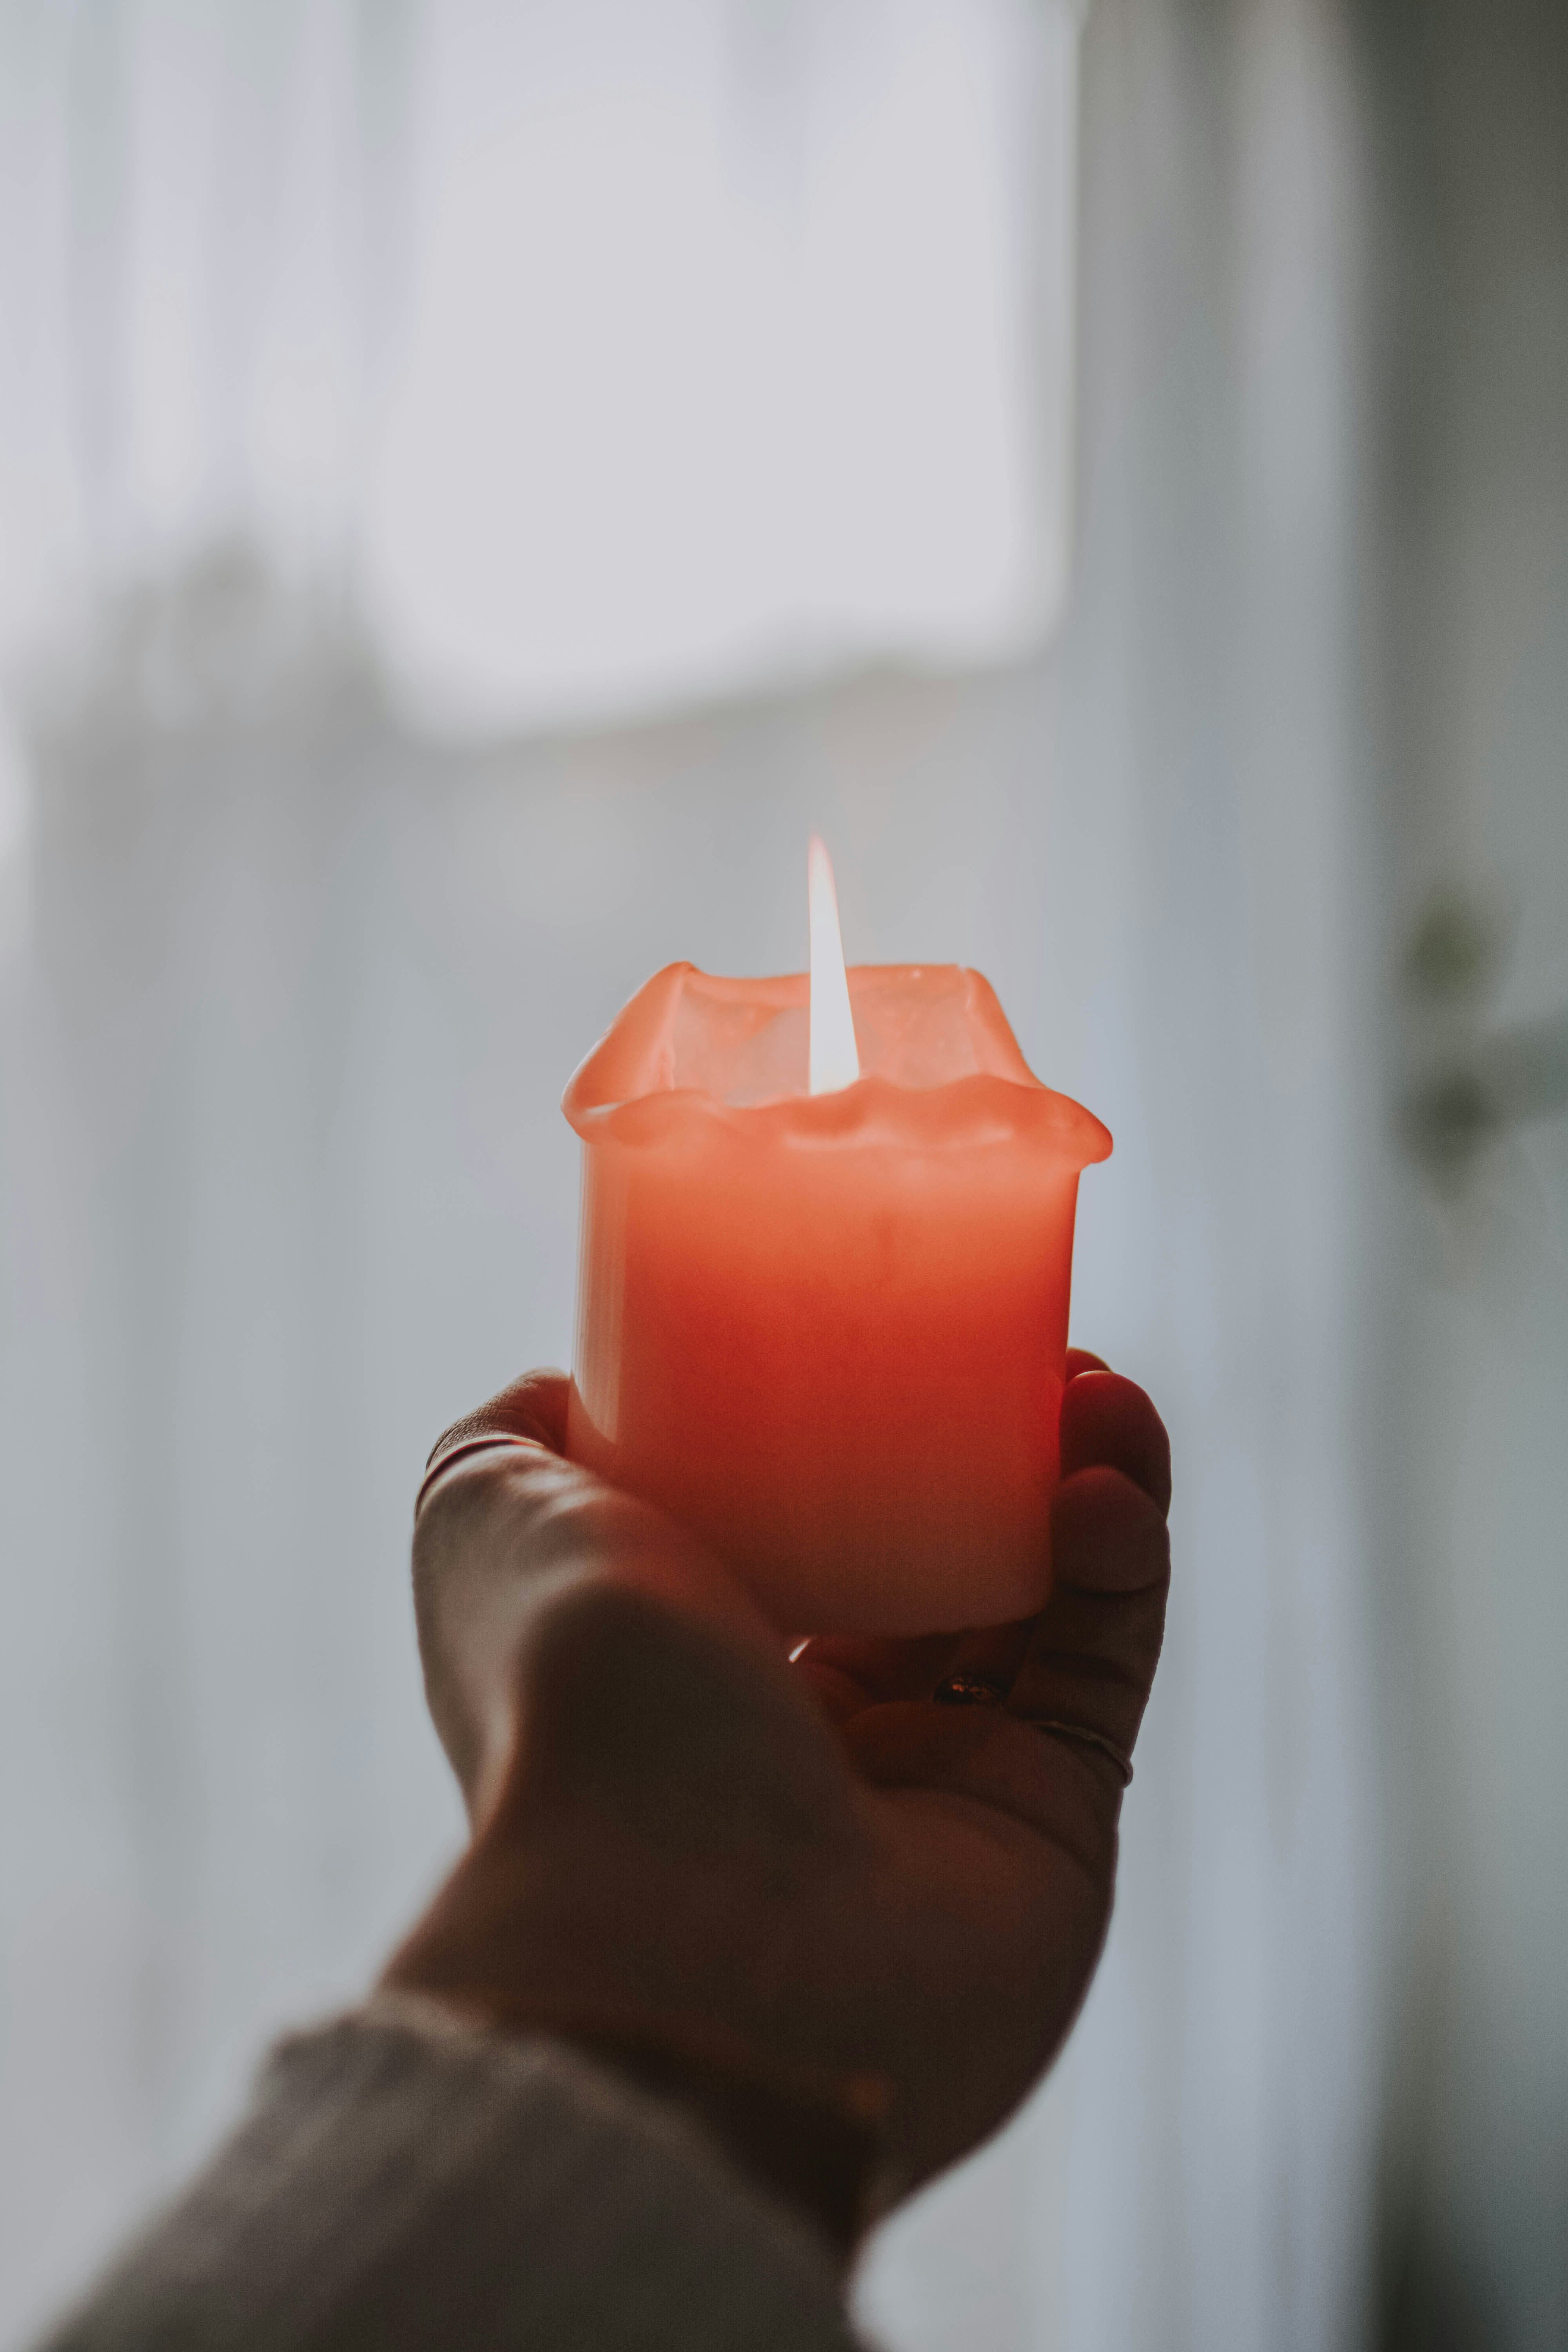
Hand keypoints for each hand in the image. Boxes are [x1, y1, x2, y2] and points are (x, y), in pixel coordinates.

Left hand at [384, 1353, 1169, 2233]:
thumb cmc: (576, 1704)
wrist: (685, 1928)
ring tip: (1099, 1393)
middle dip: (1004, 1444)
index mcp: (694, 1669)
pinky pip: (1102, 1667)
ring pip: (1042, 1602)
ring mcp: (939, 1790)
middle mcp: (813, 1738)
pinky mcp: (1051, 1829)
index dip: (872, 1424)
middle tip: (1048, 1355)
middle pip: (941, 1555)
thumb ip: (508, 1440)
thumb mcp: (487, 1518)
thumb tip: (562, 1382)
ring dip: (1088, 1476)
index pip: (805, 1527)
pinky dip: (1122, 1563)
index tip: (917, 1328)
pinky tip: (1105, 1485)